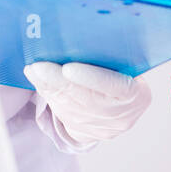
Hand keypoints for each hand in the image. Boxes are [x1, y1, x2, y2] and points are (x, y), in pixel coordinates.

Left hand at [24, 61, 151, 146]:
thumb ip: (112, 58)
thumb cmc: (123, 73)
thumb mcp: (128, 66)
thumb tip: (83, 37)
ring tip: (33, 70)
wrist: (121, 106)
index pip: (114, 86)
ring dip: (48, 88)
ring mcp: (102, 128)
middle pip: (85, 98)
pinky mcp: (85, 133)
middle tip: (38, 66)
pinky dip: (49, 96)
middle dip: (58, 81)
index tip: (68, 68)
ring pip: (70, 107)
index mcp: (137, 95)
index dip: (91, 78)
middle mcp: (120, 116)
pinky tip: (38, 82)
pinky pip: (62, 114)